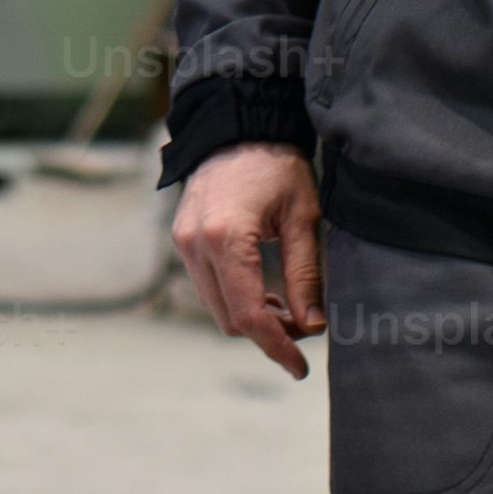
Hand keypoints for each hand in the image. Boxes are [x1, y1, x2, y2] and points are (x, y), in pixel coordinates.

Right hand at [170, 142, 326, 378]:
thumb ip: (305, 275)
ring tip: (286, 308)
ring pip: (215, 307)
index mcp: (226, 239)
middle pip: (229, 319)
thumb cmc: (277, 166)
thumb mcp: (303, 218)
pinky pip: (207, 286)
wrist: (238, 125)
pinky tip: (262, 290)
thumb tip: (310, 326)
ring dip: (249, 318)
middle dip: (267, 334)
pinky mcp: (182, 239)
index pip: (249, 314)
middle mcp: (196, 245)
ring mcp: (183, 242)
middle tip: (303, 328)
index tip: (300, 367)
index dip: (277, 346)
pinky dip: (234, 298)